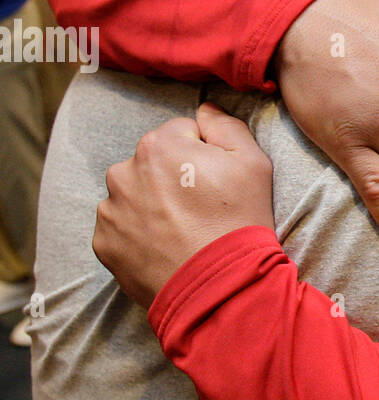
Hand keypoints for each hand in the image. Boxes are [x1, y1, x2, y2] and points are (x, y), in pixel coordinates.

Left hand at [94, 103, 273, 306]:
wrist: (220, 289)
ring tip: (182, 231)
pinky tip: (165, 248)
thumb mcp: (253, 163)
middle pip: (152, 163)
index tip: (215, 184)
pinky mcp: (104, 243)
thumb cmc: (239, 223)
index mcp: (159, 145)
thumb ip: (226, 125)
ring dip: (152, 205)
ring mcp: (111, 209)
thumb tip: (205, 110)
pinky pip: (120, 227)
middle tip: (200, 210)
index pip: (181, 134)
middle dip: (172, 178)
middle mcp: (124, 171)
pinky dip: (138, 234)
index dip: (204, 156)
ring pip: (133, 194)